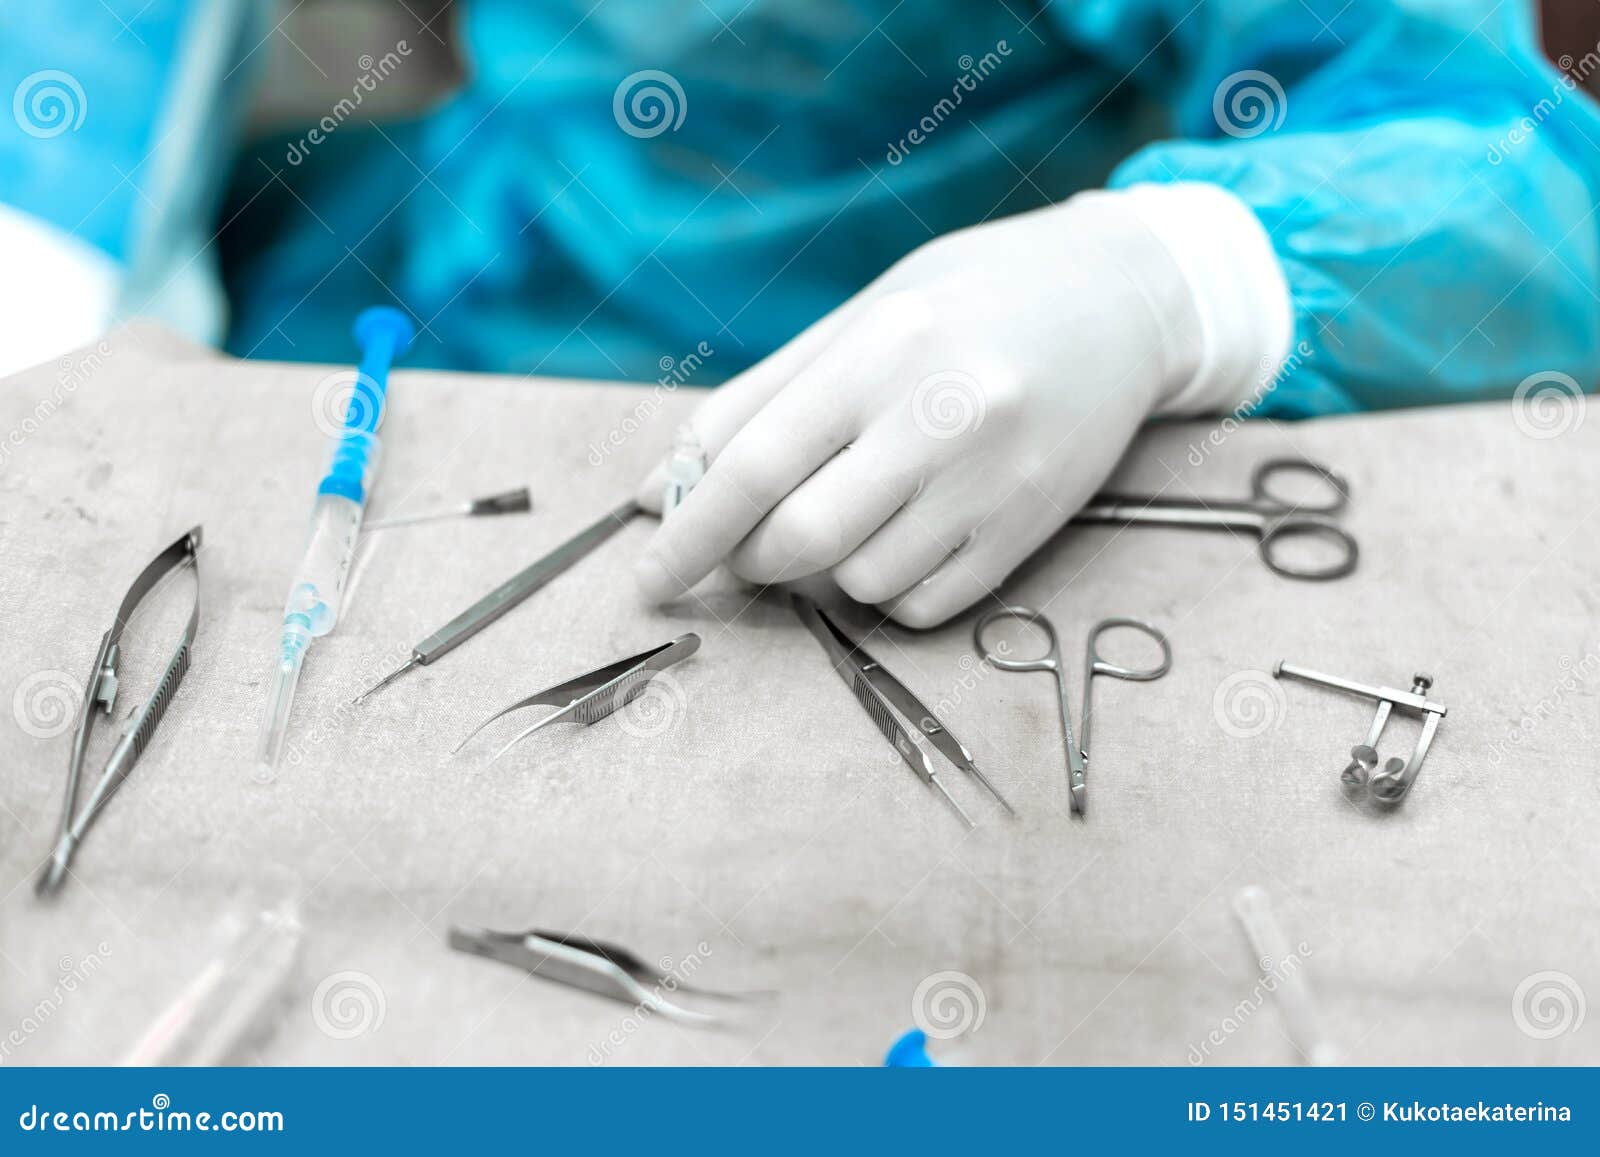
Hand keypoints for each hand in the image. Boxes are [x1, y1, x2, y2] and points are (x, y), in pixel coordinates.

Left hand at [632, 189, 1207, 626]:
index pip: (754, 465)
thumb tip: (655, 491)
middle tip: (751, 542)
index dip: (688, 533)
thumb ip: (750, 405)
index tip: (650, 577)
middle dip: (751, 558)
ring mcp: (995, 481)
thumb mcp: (855, 322)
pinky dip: (885, 591)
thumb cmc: (965, 302)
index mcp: (881, 351)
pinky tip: (901, 536)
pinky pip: (923, 606)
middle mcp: (942, 417)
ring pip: (860, 582)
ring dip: (825, 571)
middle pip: (801, 540)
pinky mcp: (1031, 530)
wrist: (1118, 302)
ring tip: (852, 512)